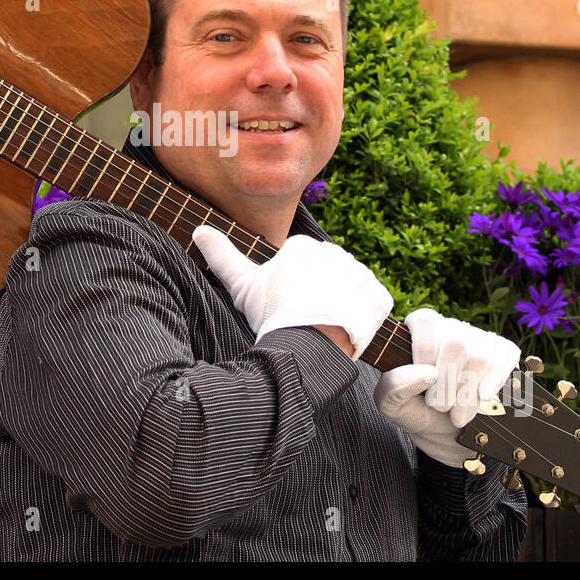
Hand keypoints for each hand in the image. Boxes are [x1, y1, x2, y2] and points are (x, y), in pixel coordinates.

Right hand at [192, 227, 393, 358]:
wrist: (304, 350)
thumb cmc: (270, 317)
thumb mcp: (241, 286)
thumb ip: (221, 255)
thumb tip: (198, 229)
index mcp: (303, 246)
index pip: (300, 264)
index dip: (291, 288)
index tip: (285, 305)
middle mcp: (336, 252)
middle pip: (326, 273)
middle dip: (317, 293)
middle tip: (304, 317)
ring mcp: (361, 274)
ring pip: (349, 287)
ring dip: (340, 304)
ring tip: (323, 325)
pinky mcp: (380, 297)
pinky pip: (373, 303)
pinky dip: (363, 317)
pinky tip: (345, 329)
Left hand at [373, 308, 520, 467]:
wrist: (450, 434)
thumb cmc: (419, 411)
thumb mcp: (393, 405)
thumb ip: (392, 387)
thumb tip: (425, 373)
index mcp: (421, 329)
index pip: (426, 322)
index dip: (425, 354)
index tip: (425, 383)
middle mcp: (451, 328)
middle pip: (456, 343)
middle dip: (447, 383)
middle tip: (440, 407)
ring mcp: (480, 338)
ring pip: (480, 357)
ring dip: (467, 393)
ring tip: (456, 414)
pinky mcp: (503, 352)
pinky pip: (504, 359)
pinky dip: (493, 383)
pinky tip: (483, 398)